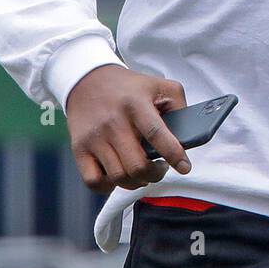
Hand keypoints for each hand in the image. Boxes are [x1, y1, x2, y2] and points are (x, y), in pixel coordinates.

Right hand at [66, 64, 190, 194]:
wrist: (88, 80)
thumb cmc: (129, 88)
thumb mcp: (159, 85)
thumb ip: (179, 106)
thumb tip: (188, 135)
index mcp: (135, 104)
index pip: (156, 134)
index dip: (173, 154)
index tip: (184, 167)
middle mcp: (113, 122)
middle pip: (137, 165)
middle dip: (155, 174)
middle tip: (160, 168)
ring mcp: (94, 138)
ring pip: (119, 177)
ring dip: (137, 182)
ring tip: (143, 172)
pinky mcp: (80, 150)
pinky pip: (94, 182)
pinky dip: (109, 186)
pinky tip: (119, 176)